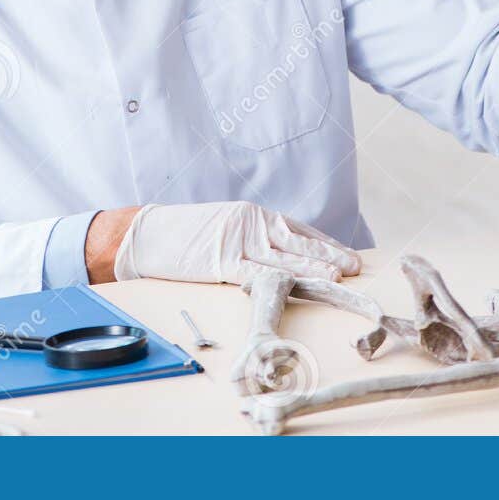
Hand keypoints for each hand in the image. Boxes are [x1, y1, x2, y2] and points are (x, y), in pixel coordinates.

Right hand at [110, 200, 361, 284]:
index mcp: (252, 215)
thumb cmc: (182, 235)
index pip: (297, 228)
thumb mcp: (223, 228)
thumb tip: (281, 260)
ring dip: (312, 267)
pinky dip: (280, 280)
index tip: (345, 253)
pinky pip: (256, 273)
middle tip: (353, 265)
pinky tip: (299, 284)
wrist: (145, 234)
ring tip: (337, 275)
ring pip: (283, 256)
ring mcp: (237, 241)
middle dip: (327, 253)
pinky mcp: (223, 260)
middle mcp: (250, 223)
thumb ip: (252, 240)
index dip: (323, 243)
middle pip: (297, 239)